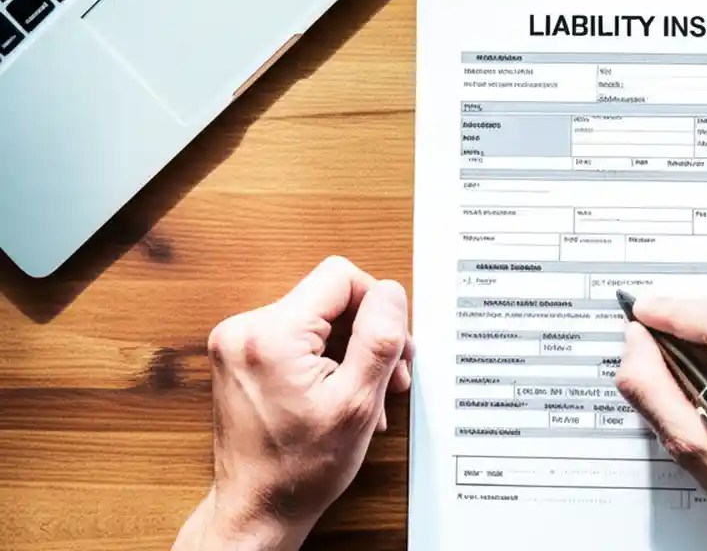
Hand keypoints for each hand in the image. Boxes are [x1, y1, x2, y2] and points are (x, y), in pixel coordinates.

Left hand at [173, 257, 413, 550]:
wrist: (257, 508)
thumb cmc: (299, 469)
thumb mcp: (358, 403)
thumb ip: (379, 339)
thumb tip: (391, 293)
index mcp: (270, 335)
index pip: (339, 277)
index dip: (377, 305)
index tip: (391, 346)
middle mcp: (245, 330)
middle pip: (329, 299)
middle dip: (367, 334)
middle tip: (391, 375)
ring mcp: (237, 343)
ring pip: (317, 320)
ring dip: (351, 351)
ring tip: (368, 393)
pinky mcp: (240, 356)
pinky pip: (297, 338)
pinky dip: (326, 361)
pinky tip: (342, 393)